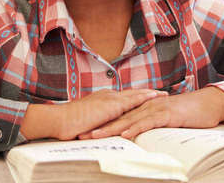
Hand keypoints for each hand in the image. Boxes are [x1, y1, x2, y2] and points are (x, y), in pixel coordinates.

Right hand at [52, 89, 167, 140]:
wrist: (60, 120)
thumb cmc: (69, 124)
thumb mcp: (88, 122)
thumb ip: (99, 122)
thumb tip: (104, 129)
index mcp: (103, 99)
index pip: (124, 97)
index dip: (138, 97)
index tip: (150, 97)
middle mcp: (108, 95)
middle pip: (133, 93)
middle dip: (148, 93)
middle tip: (163, 93)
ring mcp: (109, 98)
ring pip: (135, 94)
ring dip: (150, 94)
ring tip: (163, 94)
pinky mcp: (110, 105)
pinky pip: (131, 100)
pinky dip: (144, 98)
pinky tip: (154, 98)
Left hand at [78, 87, 223, 140]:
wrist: (207, 105)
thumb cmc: (187, 114)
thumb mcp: (163, 122)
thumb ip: (149, 125)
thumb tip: (136, 137)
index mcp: (143, 108)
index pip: (119, 117)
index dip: (102, 125)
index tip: (86, 132)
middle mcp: (146, 106)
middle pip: (118, 118)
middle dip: (100, 127)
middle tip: (82, 135)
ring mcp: (155, 109)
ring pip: (129, 119)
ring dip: (112, 128)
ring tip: (96, 136)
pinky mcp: (166, 114)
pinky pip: (148, 121)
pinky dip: (135, 127)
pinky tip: (125, 134)